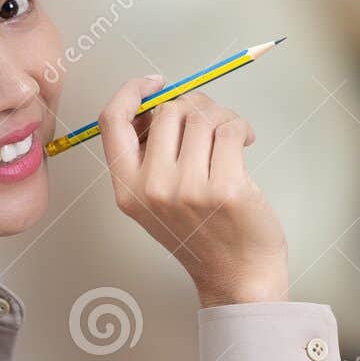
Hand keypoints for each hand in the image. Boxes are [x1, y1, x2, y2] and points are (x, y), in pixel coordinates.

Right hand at [98, 76, 288, 307]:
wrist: (238, 277)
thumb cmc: (204, 234)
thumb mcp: (157, 200)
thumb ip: (151, 154)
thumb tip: (163, 99)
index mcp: (126, 189)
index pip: (113, 121)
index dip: (133, 91)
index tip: (157, 82)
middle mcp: (151, 188)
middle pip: (167, 109)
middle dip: (195, 105)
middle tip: (213, 122)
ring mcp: (187, 189)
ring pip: (202, 115)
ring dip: (222, 117)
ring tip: (232, 136)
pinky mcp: (224, 188)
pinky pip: (230, 129)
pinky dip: (241, 127)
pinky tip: (246, 143)